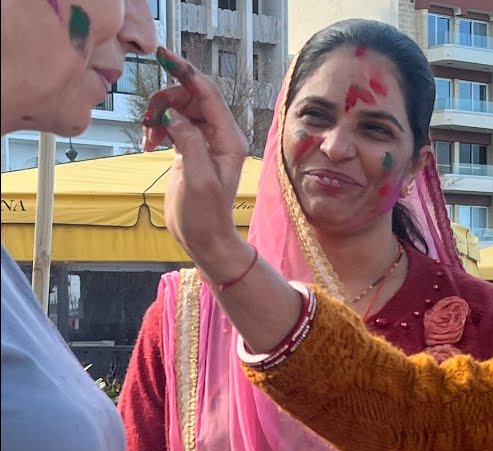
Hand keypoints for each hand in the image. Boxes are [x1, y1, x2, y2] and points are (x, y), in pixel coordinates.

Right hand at [143, 47, 252, 282]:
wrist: (204, 239)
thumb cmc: (206, 216)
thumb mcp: (197, 179)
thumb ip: (188, 142)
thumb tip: (173, 116)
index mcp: (229, 139)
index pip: (209, 94)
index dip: (187, 72)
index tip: (164, 56)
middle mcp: (220, 136)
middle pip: (192, 97)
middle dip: (167, 100)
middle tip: (149, 121)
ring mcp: (205, 142)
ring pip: (180, 109)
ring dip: (160, 115)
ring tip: (149, 138)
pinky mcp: (190, 149)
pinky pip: (173, 124)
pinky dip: (159, 128)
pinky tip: (150, 143)